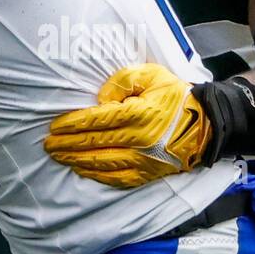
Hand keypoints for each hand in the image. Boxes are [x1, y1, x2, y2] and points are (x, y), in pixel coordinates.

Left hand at [44, 63, 212, 187]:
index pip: (96, 121)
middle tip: (48, 144)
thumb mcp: (152, 75)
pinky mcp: (148, 174)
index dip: (72, 124)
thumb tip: (100, 99)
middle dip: (67, 144)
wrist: (205, 125)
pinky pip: (117, 178)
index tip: (55, 126)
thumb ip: (123, 81)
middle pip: (94, 144)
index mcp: (139, 114)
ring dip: (76, 160)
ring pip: (101, 163)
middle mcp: (139, 140)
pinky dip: (96, 175)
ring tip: (59, 156)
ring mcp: (143, 160)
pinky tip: (83, 170)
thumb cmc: (176, 96)